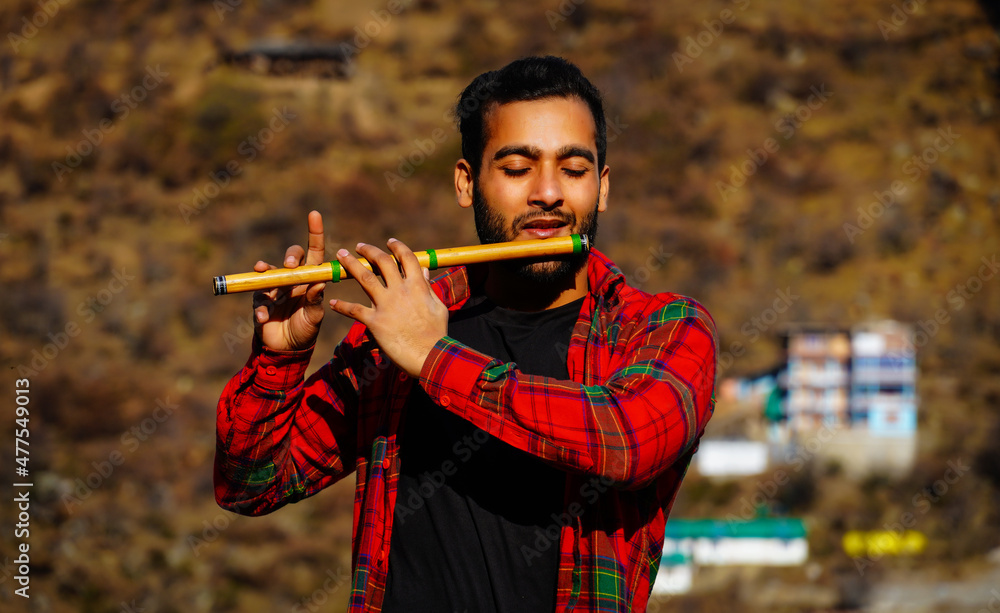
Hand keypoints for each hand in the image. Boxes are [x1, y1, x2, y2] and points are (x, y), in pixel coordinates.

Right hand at [252, 210, 326, 351]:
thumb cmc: (306, 329)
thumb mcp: (314, 317)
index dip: (315, 232)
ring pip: (269, 271)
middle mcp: (293, 279)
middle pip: (292, 256)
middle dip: (290, 256)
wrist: (287, 349)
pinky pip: (258, 299)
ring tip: (265, 275)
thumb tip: (319, 282)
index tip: (314, 214)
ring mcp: (275, 288)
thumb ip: (315, 301)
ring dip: (267, 272)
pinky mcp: (261, 301)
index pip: (314, 252)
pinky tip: (265, 317)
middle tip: (290, 267)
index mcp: (311, 279)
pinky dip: (261, 308)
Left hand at [329, 239, 448, 376]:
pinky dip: (343, 306)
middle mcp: (400, 291)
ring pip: (365, 278)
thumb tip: (424, 272)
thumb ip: (428, 288)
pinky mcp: (375, 321)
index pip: (406, 258)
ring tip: (341, 256)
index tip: (389, 242)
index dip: (397, 247)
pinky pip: (354, 310)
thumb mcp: (439, 307)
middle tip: (359, 246)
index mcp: (417, 286)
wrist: (429, 356)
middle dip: (369, 251)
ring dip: (351, 265)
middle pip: (382, 262)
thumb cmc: (437, 334)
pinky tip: (334, 303)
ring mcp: (386, 305)